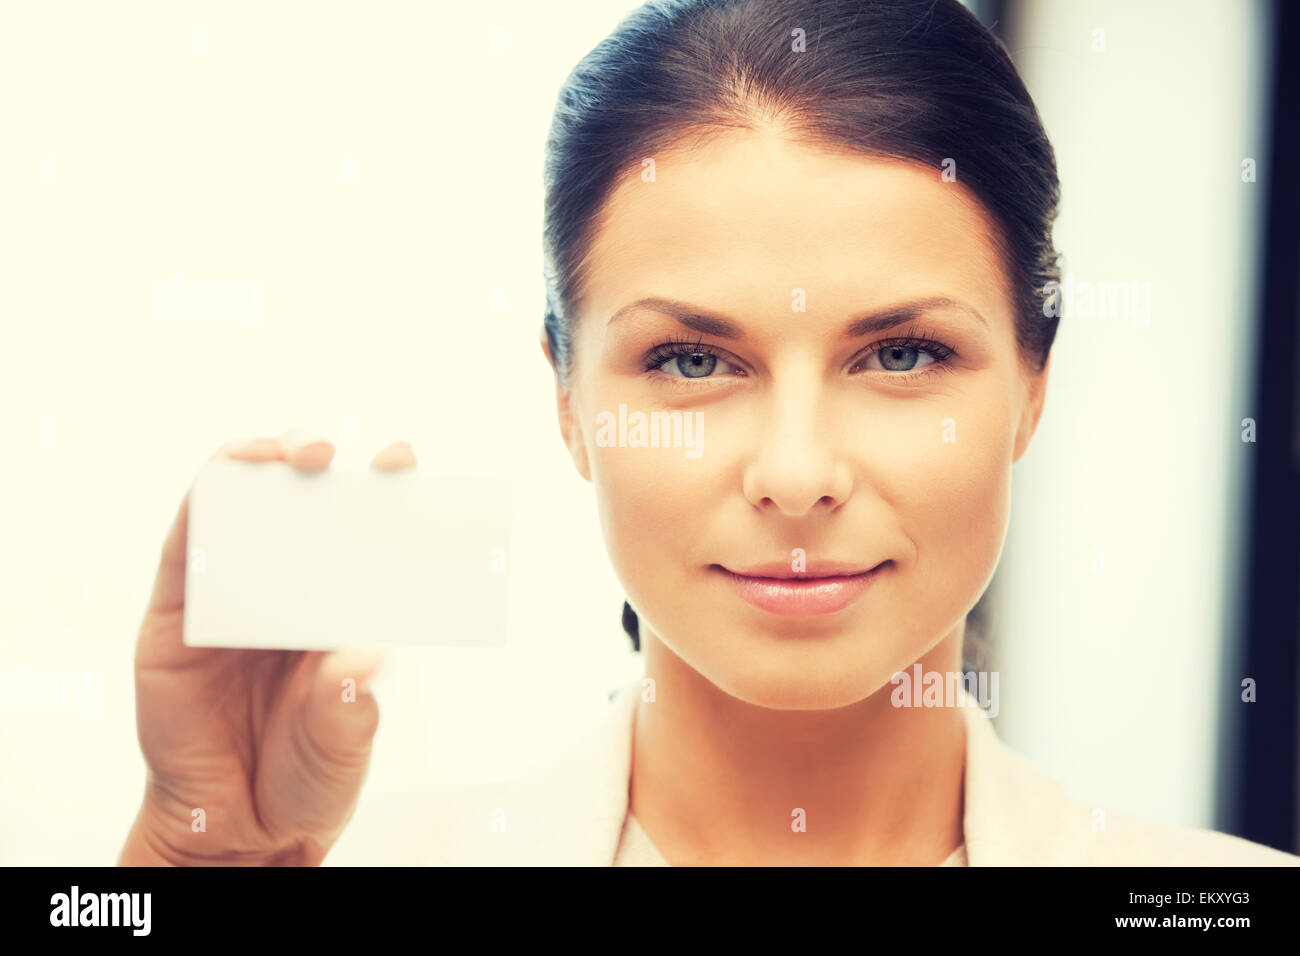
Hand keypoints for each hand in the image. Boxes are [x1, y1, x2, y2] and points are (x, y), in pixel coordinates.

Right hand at [120, 428, 416, 864]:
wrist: (237, 826)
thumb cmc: (305, 774)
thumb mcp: (339, 750)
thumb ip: (346, 713)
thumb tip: (363, 663)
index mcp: (343, 605)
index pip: (365, 532)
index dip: (384, 488)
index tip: (403, 459)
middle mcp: (291, 587)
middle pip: (302, 500)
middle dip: (319, 459)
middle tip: (335, 451)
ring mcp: (233, 592)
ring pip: (240, 506)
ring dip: (258, 463)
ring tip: (288, 455)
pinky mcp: (177, 612)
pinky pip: (184, 546)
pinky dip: (201, 507)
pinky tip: (222, 484)